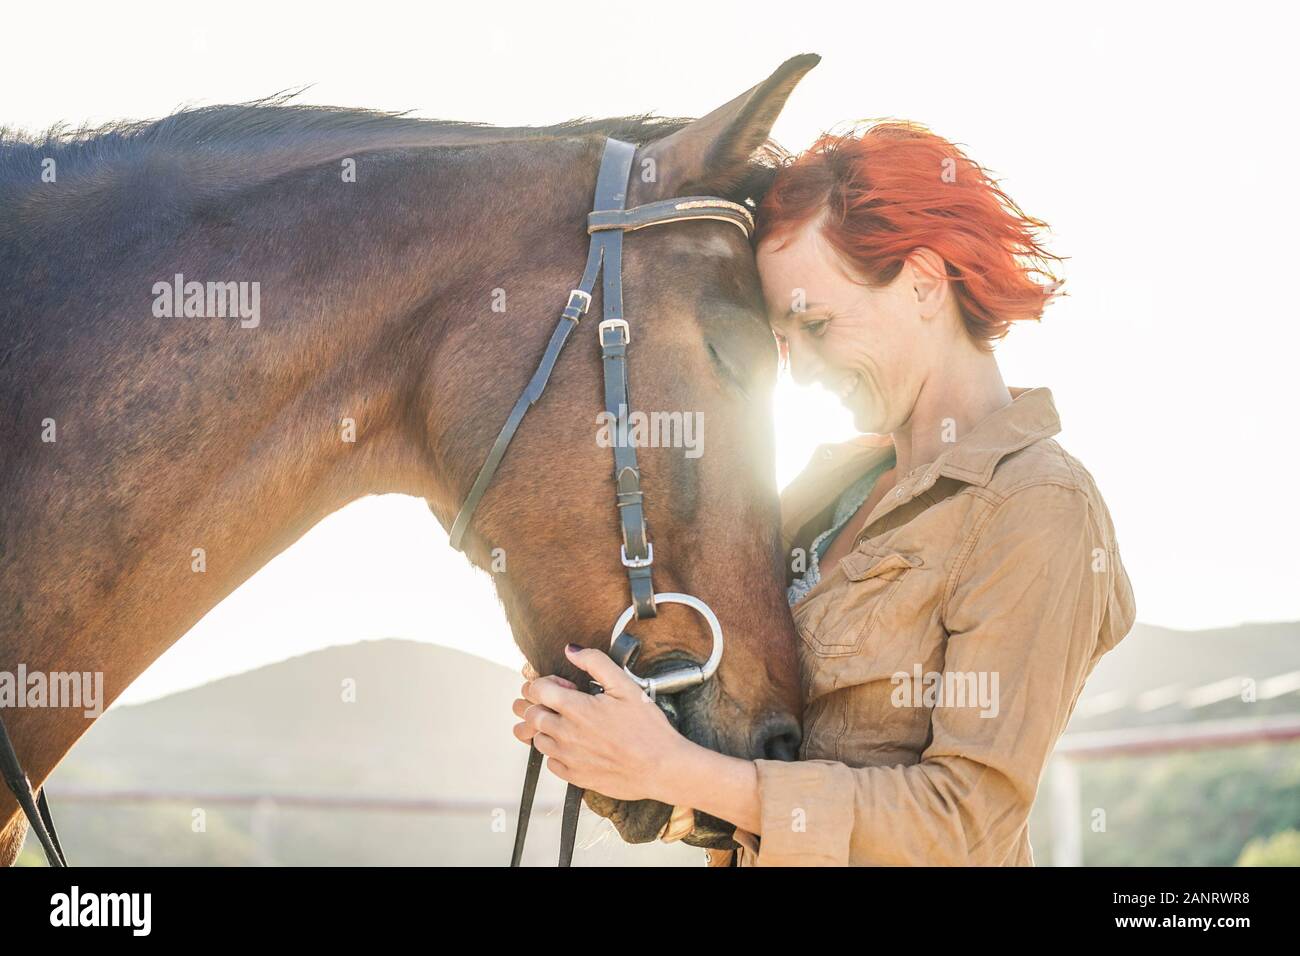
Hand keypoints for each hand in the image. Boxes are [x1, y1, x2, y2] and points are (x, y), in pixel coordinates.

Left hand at [511, 644, 687, 803]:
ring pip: (537, 739)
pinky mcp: (575, 776)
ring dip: (544, 729)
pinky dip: (555, 752)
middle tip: (551, 701)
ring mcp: (568, 757)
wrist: (662, 767)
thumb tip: (571, 650)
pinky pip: (550, 763)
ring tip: (563, 723)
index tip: (559, 685)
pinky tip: (572, 745)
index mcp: (576, 708)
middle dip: (535, 704)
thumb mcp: (626, 686)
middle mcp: (566, 734)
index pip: (537, 690)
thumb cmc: (648, 728)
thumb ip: (596, 662)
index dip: (543, 683)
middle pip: (531, 715)